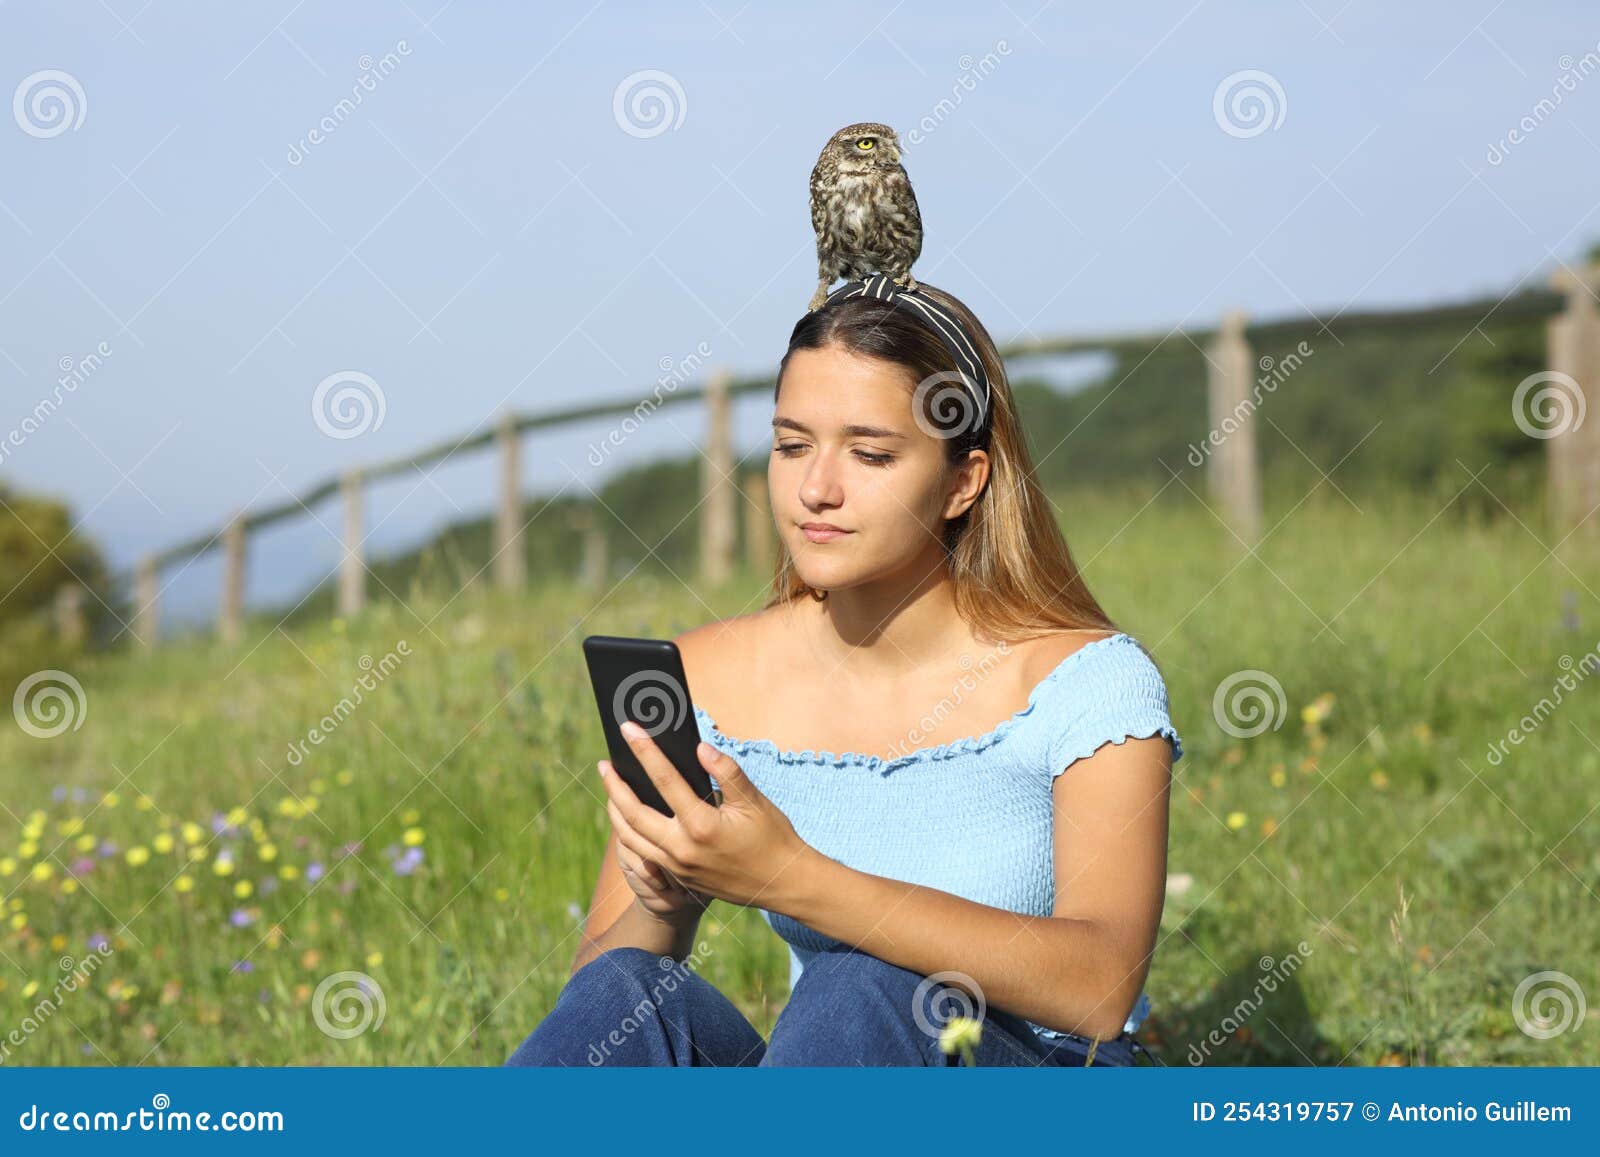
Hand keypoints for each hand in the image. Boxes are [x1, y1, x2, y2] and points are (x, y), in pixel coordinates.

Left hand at [598, 719, 811, 910]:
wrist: (782, 884)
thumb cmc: (772, 838)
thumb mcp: (754, 801)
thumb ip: (727, 771)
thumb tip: (700, 747)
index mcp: (703, 826)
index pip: (664, 780)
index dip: (645, 751)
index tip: (628, 729)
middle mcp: (684, 850)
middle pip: (634, 814)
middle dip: (615, 786)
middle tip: (604, 764)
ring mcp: (678, 868)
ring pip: (632, 839)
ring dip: (615, 812)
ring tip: (610, 790)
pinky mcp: (679, 879)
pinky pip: (642, 855)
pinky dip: (629, 834)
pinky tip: (628, 819)